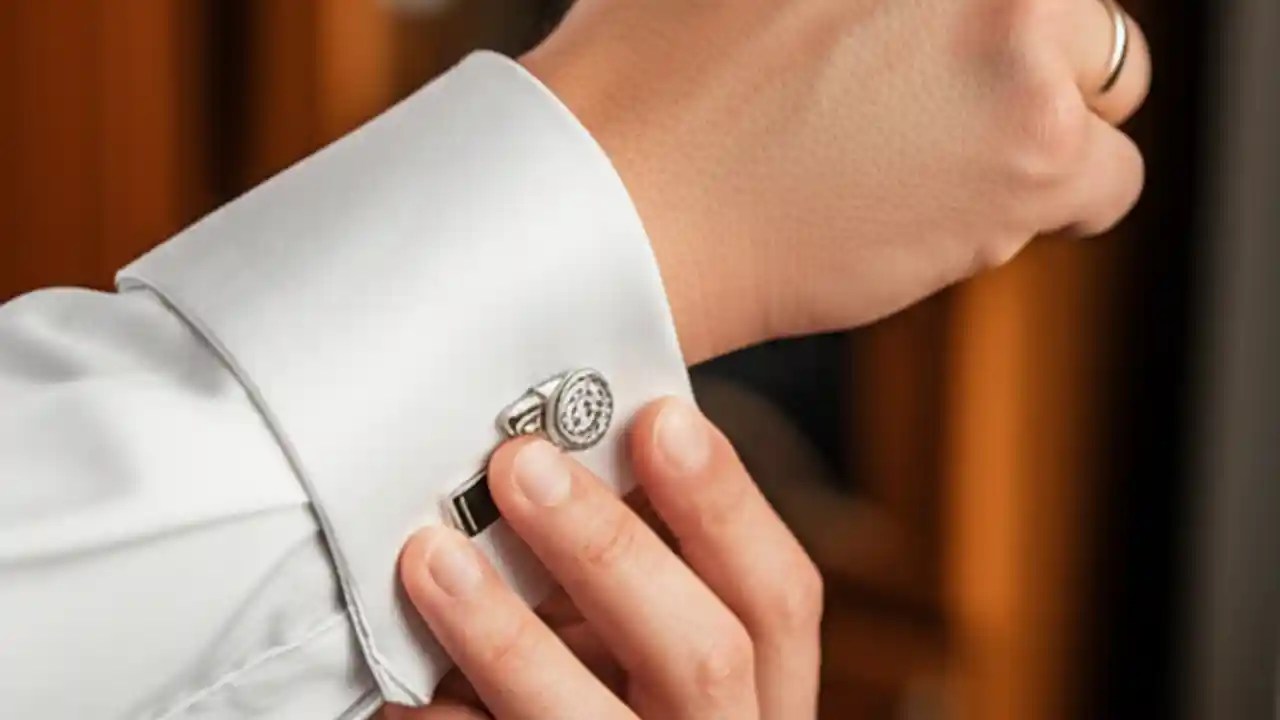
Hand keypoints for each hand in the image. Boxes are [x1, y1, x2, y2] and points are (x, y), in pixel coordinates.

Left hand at [384, 398, 822, 718]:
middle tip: (521, 466)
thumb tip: (573, 438)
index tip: (658, 419)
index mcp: (758, 686)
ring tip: (434, 558)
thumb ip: (634, 555)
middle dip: (609, 550)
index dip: (726, 504)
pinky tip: (403, 687)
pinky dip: (447, 719)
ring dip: (508, 636)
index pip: (777, 595)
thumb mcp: (640, 627)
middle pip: (705, 655)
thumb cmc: (596, 689)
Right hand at [521, 0, 1151, 361]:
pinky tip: (957, 208)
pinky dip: (1054, 204)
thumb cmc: (652, 83)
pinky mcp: (1038, 155)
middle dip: (1027, 57)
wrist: (625, 201)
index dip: (988, 28)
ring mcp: (1023, 45)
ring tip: (932, 161)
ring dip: (1042, 126)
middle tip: (939, 103)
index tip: (964, 56)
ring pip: (1107, 85)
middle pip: (1077, 11)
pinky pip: (1111, 182)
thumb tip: (882, 18)